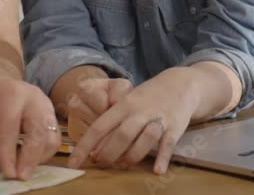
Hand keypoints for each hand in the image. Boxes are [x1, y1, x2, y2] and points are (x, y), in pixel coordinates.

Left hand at [0, 69, 60, 179]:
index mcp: (10, 93)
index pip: (11, 126)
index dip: (9, 153)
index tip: (8, 174)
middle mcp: (33, 97)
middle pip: (38, 131)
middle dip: (30, 158)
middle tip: (20, 177)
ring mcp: (46, 105)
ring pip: (51, 137)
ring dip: (38, 158)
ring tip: (22, 169)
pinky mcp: (52, 115)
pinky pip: (54, 139)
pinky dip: (43, 154)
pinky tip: (28, 160)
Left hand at [68, 67, 198, 173]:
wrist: (180, 83)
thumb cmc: (147, 97)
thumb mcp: (127, 103)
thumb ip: (113, 124)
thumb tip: (95, 150)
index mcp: (123, 105)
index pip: (99, 127)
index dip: (84, 146)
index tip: (73, 162)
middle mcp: (139, 111)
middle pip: (120, 135)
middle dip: (108, 154)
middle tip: (102, 164)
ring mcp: (158, 118)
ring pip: (142, 140)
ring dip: (131, 157)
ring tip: (123, 165)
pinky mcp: (175, 126)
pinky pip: (168, 144)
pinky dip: (162, 158)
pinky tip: (157, 171)